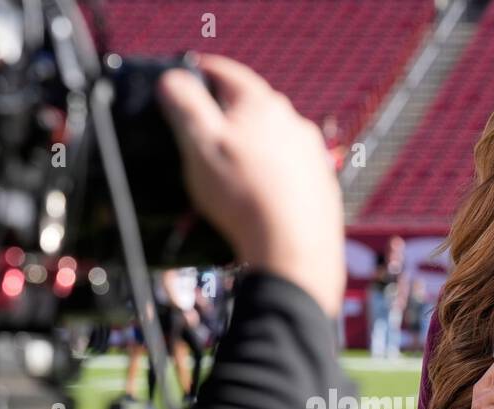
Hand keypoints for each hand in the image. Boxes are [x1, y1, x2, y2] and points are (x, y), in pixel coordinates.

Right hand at [156, 53, 343, 317]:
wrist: (294, 252)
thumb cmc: (242, 196)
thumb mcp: (200, 145)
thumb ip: (184, 106)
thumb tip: (172, 78)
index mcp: (261, 104)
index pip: (224, 72)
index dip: (198, 72)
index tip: (182, 80)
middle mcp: (294, 121)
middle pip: (250, 107)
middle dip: (224, 116)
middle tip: (200, 136)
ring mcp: (312, 154)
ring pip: (272, 140)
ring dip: (250, 148)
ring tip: (228, 175)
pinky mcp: (321, 185)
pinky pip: (289, 172)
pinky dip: (271, 176)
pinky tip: (257, 196)